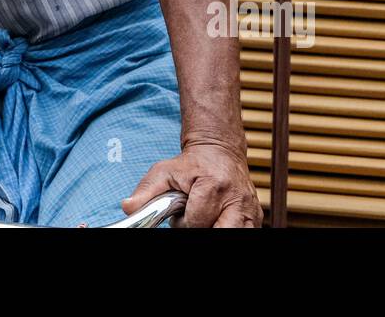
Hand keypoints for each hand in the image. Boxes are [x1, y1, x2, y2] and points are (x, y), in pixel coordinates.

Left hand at [122, 142, 262, 227]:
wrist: (219, 151)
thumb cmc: (190, 164)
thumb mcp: (164, 172)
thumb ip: (146, 192)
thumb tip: (128, 207)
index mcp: (212, 185)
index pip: (197, 222)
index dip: (185, 222)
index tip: (182, 212)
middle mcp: (236, 198)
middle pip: (220, 231)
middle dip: (203, 228)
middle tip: (195, 218)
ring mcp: (250, 208)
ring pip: (234, 234)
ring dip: (217, 230)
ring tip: (206, 218)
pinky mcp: (257, 215)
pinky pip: (244, 232)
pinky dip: (228, 230)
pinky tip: (218, 220)